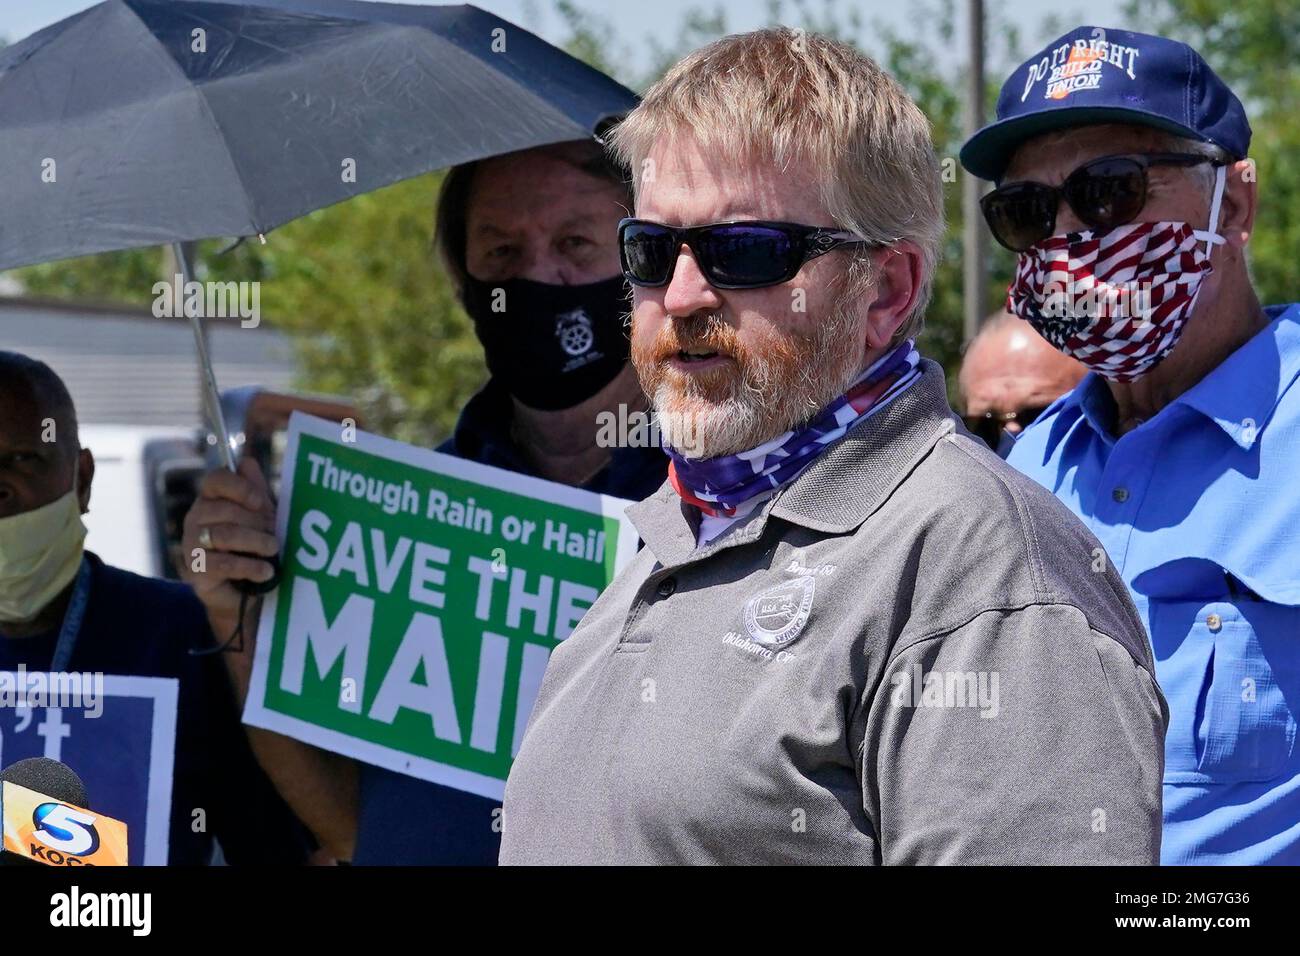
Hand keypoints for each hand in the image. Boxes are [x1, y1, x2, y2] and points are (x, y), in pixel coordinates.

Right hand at [181, 457, 278, 626]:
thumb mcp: (262, 516)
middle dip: (258, 522)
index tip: (261, 502)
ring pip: (224, 535)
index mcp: (211, 498)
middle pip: (225, 510)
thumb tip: (246, 462)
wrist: (248, 592)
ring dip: (256, 542)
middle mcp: (196, 517)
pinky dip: (250, 567)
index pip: (215, 480)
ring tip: (274, 549)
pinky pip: (223, 563)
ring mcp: (192, 544)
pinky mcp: (196, 571)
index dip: (239, 487)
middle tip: (276, 534)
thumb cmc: (255, 547)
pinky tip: (267, 571)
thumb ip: (256, 490)